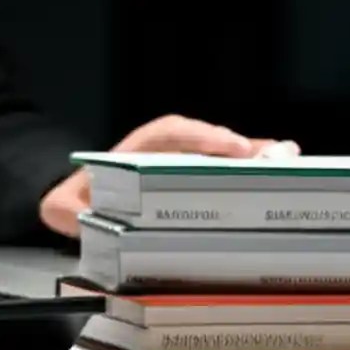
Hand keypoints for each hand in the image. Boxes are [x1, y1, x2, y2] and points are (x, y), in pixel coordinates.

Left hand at [38, 114, 299, 237]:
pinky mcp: (192, 182)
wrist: (76, 203)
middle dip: (240, 145)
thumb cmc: (76, 202)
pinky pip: (224, 172)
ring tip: (288, 162)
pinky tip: (277, 179)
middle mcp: (161, 152)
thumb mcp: (62, 208)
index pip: (169, 133)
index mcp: (132, 152)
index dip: (200, 136)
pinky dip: (249, 172)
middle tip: (277, 153)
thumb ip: (65, 212)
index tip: (228, 146)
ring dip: (253, 156)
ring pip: (219, 154)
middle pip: (205, 140)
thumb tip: (76, 216)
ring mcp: (179, 165)